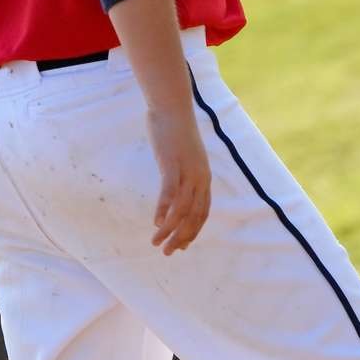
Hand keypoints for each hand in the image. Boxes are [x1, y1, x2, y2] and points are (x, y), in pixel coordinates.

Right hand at [148, 104, 211, 255]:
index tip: (181, 245)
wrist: (172, 107)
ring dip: (170, 230)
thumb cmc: (174, 131)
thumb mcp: (183, 156)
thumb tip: (173, 188)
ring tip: (157, 243)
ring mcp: (187, 171)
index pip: (202, 212)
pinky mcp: (173, 165)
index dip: (193, 231)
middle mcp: (200, 177)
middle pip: (194, 216)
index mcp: (204, 177)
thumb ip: (181, 173)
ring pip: (182, 210)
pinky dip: (164, 211)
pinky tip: (156, 223)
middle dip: (182, 238)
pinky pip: (169, 194)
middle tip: (169, 252)